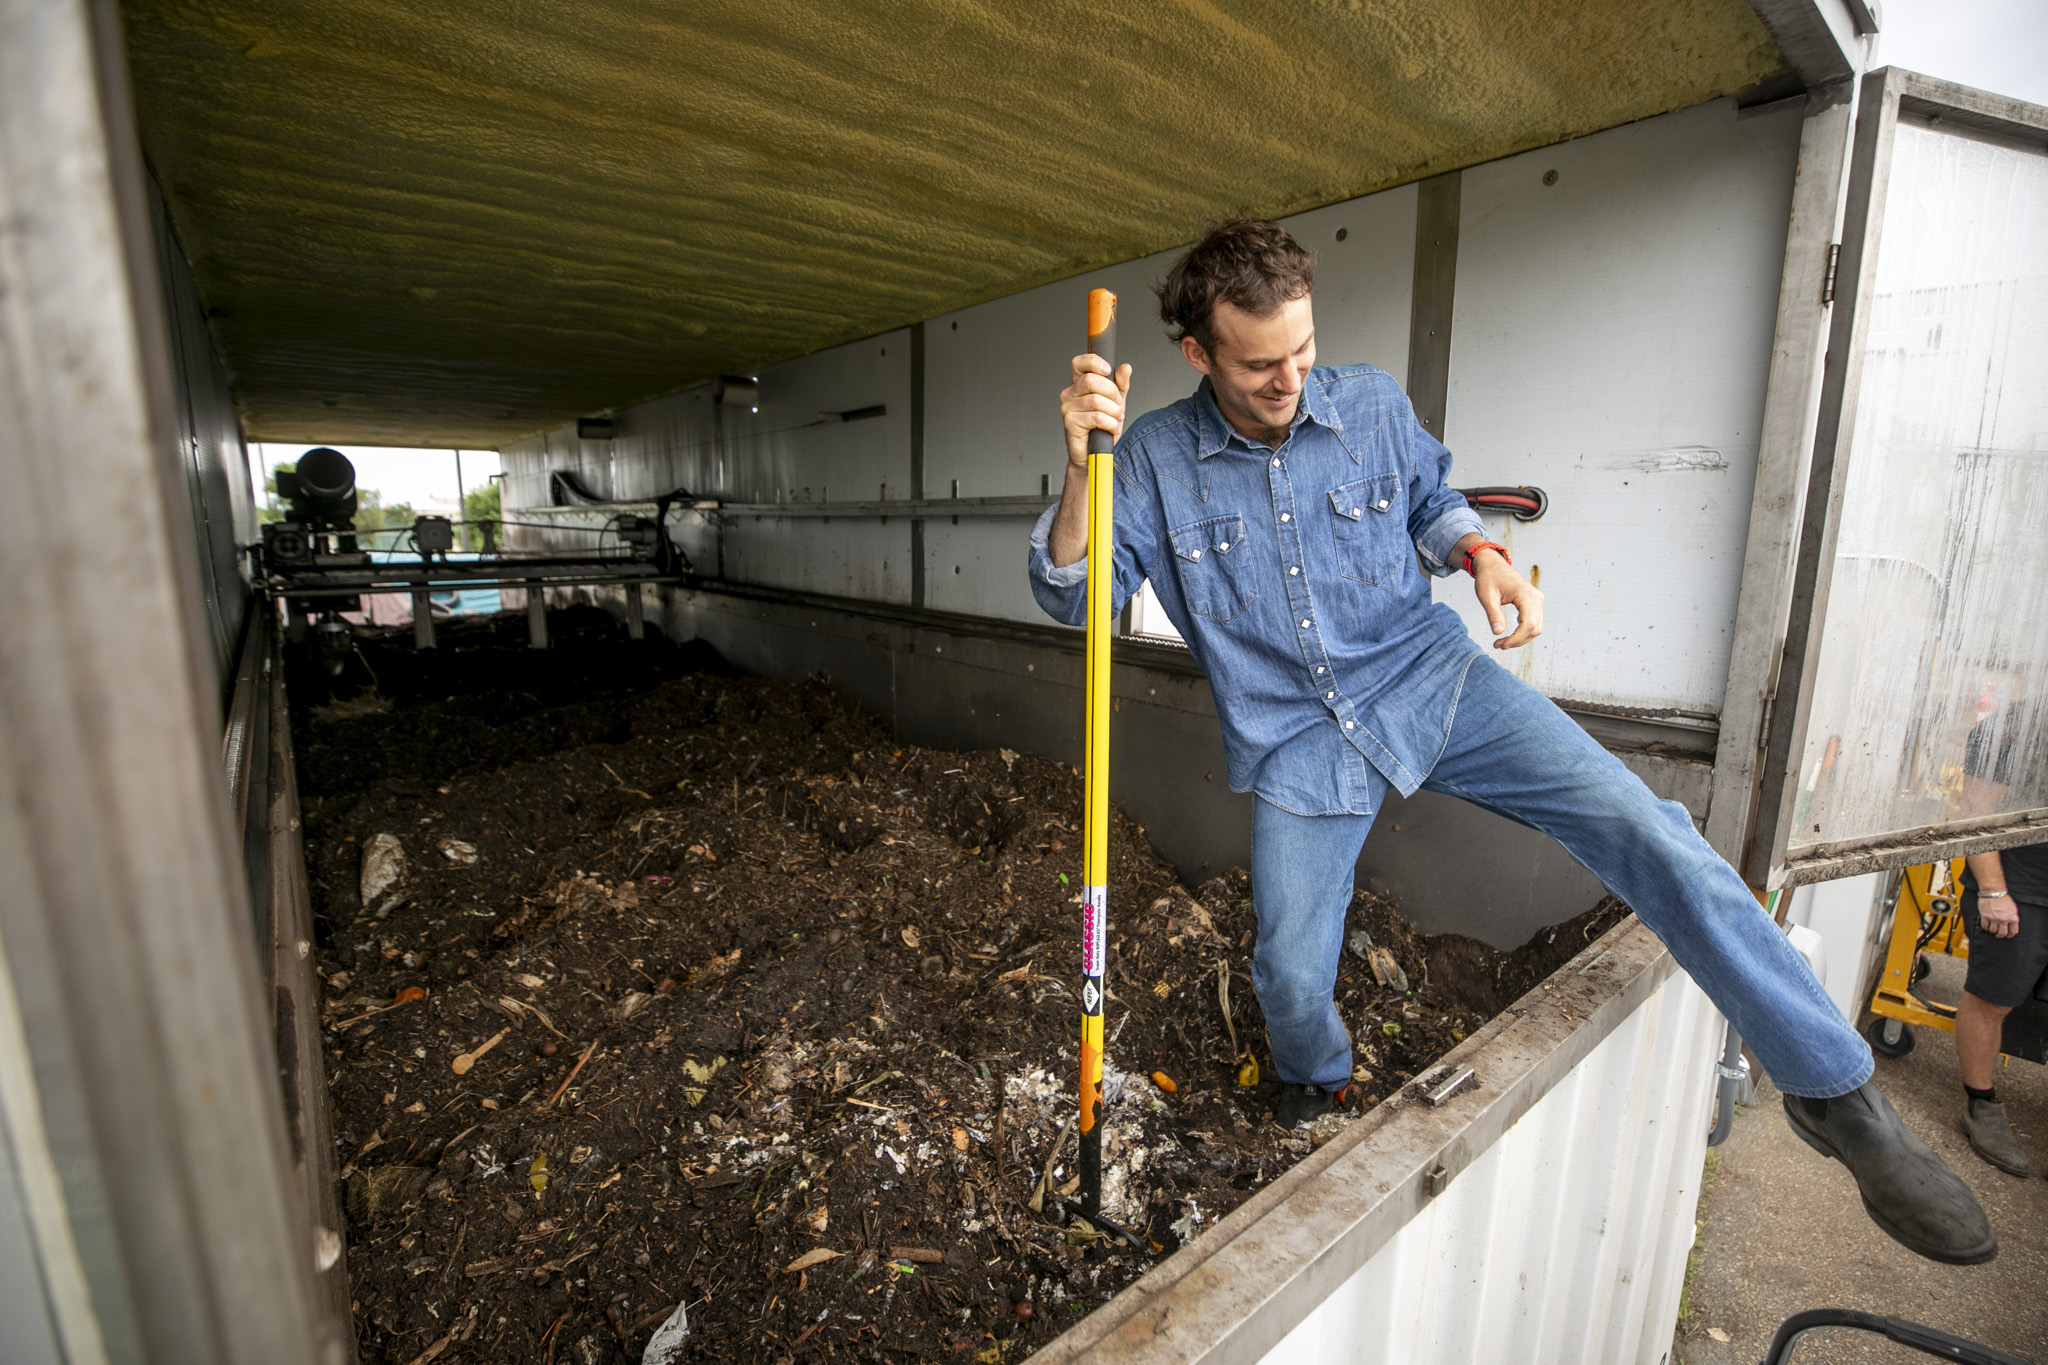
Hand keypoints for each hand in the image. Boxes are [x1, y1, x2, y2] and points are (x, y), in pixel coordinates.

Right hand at [1060, 354, 1131, 470]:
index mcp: (1078, 385)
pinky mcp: (1070, 422)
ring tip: (1116, 419)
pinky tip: (1111, 428)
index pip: (1079, 363)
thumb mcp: (1116, 402)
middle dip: (1111, 392)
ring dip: (1113, 411)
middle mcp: (1069, 394)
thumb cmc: (1102, 428)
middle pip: (1091, 380)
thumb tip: (1125, 367)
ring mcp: (1067, 408)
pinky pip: (1096, 417)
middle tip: (1118, 404)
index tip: (1108, 370)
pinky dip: (1110, 423)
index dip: (1094, 362)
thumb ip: (1120, 384)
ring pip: (1096, 400)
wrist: (1094, 454)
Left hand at [1473, 549, 1541, 648]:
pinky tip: (1510, 634)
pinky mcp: (1534, 602)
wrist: (1492, 564)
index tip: (1500, 645)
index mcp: (1526, 595)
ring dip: (1521, 638)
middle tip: (1498, 645)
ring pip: (1536, 627)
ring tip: (1502, 642)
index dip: (1516, 639)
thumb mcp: (1487, 596)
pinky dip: (1523, 631)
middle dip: (1517, 641)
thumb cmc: (1489, 577)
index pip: (1528, 625)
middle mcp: (1536, 597)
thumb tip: (1498, 632)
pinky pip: (1533, 622)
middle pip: (1534, 629)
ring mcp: (1537, 599)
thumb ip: (1493, 614)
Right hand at [1979, 893, 2019, 938]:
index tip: (2007, 935)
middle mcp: (2004, 920)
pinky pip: (1985, 926)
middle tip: (1998, 935)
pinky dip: (1986, 928)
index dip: (2010, 935)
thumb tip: (2010, 925)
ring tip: (1992, 929)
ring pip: (1993, 931)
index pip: (2013, 932)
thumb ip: (2012, 918)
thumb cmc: (2004, 899)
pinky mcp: (1985, 916)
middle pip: (2002, 933)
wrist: (1994, 892)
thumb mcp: (2013, 909)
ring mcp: (1994, 919)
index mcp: (2013, 918)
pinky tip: (1987, 926)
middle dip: (2000, 936)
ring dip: (1992, 931)